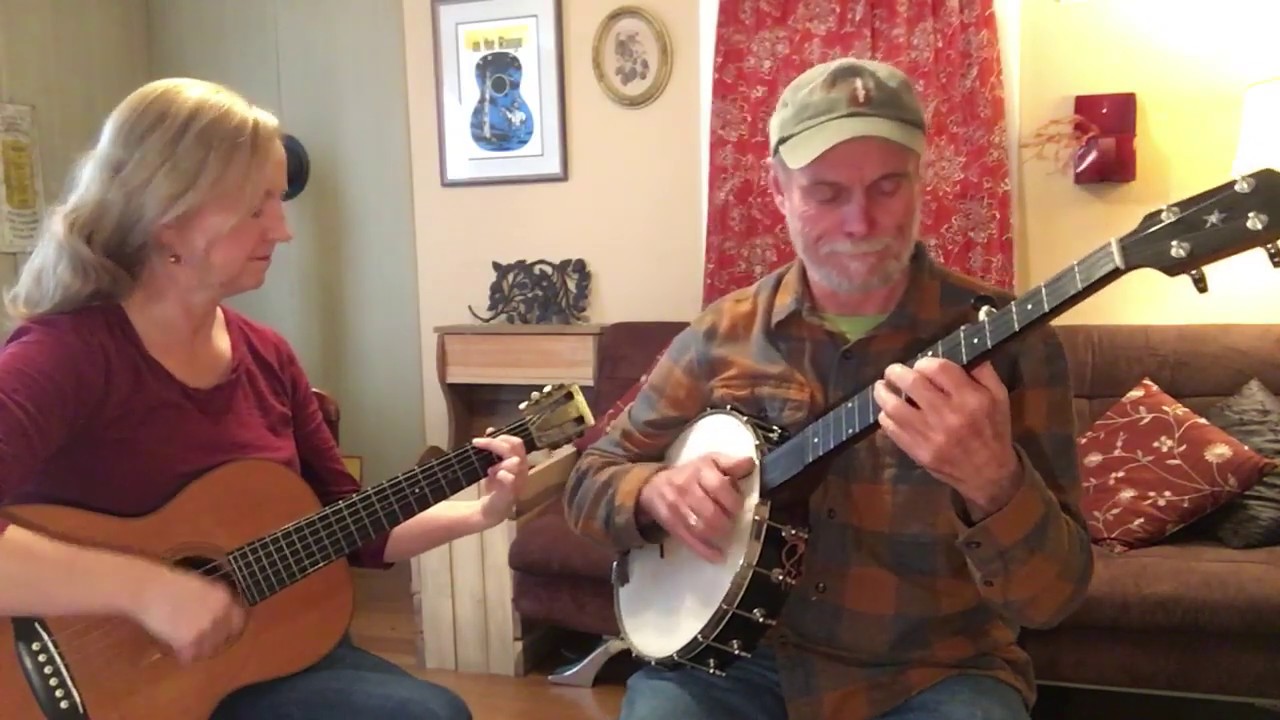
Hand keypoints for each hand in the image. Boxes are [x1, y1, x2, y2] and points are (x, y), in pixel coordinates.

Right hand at [127, 560, 244, 664]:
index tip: (220, 634)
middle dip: (210, 642)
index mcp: (224, 597)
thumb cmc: (168, 584)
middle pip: (222, 640)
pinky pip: (189, 658)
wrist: (147, 588)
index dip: (229, 629)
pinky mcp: (188, 642)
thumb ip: (213, 601)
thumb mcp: (200, 586)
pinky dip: (181, 655)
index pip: (239, 621)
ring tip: (182, 642)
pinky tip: (173, 646)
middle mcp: (220, 614)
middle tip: (196, 640)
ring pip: (207, 651)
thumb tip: (219, 616)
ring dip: (196, 650)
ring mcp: (205, 629)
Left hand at [472, 430, 528, 526]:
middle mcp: (523, 471)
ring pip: (516, 462)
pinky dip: (501, 474)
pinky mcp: (510, 494)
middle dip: (495, 444)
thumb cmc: (494, 486)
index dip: (503, 436)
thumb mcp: (492, 464)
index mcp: (520, 462)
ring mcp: (518, 483)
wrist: (490, 510)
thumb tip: (490, 430)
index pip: (517, 443)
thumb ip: (493, 449)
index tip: (487, 435)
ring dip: (498, 461)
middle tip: (478, 444)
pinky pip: (510, 479)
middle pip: (516, 448)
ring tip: (489, 470)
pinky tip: (492, 475)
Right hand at [637, 452, 755, 562]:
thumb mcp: (710, 461)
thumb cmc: (690, 474)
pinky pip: (689, 540)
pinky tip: (718, 556)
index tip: (738, 507)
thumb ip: (731, 463)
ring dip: (717, 537)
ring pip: (699, 528)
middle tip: (732, 524)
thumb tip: (750, 464)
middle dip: (726, 522)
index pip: (719, 486)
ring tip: (726, 538)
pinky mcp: (671, 524)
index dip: (733, 500)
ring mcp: (677, 508)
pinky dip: (705, 551)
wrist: (653, 485)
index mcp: (700, 471)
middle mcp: (687, 488)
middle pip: (710, 511)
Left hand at [874, 358, 1021, 519]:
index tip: (920, 365)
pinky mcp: (918, 452)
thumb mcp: (999, 396)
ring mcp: (930, 436)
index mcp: (970, 399)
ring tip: (881, 387)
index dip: (924, 362)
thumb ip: (982, 371)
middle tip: (892, 371)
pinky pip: (891, 430)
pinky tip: (887, 411)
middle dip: (896, 372)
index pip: (938, 369)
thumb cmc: (993, 430)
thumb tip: (962, 348)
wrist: (989, 474)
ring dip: (882, 393)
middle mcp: (949, 416)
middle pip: (912, 384)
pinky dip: (885, 416)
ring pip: (894, 407)